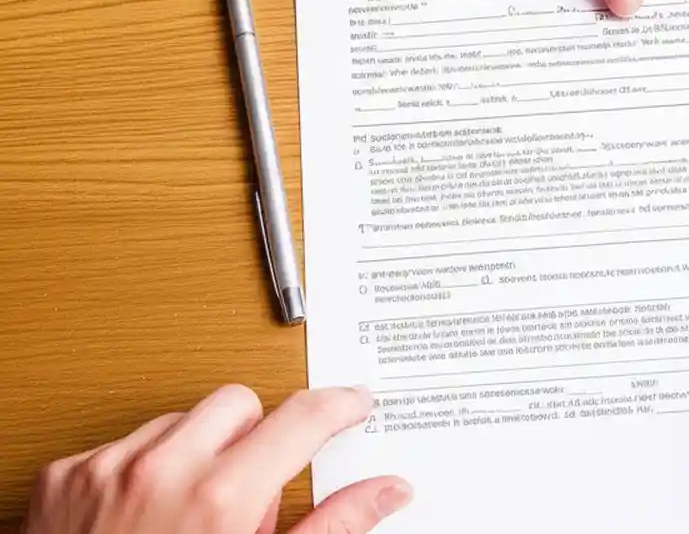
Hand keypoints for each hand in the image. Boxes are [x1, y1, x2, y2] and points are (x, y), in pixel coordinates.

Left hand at [21, 385, 410, 533]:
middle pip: (240, 403)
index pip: (302, 418)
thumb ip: (333, 526)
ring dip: (198, 450)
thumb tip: (386, 493)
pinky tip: (146, 514)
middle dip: (258, 433)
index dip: (338, 407)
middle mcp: (161, 471)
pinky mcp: (64, 476)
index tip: (350, 406)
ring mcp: (106, 469)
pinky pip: (123, 442)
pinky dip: (143, 467)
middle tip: (255, 485)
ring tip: (195, 511)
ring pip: (179, 419)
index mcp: (221, 498)